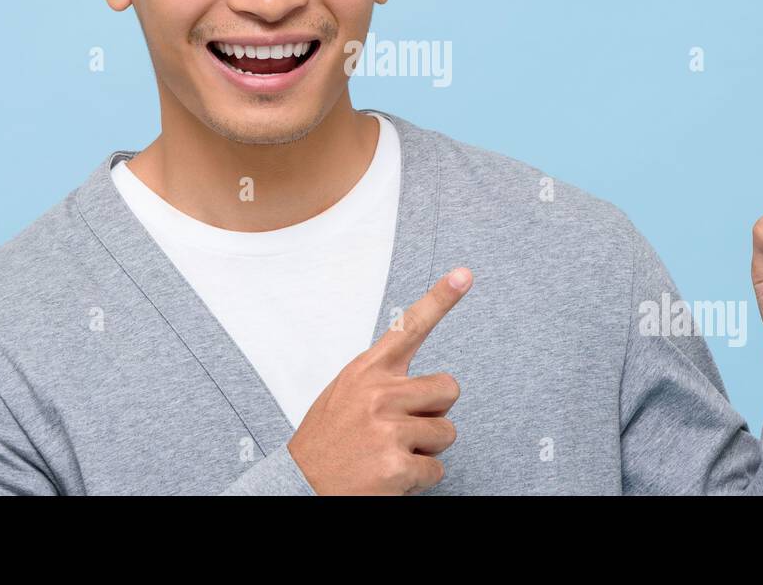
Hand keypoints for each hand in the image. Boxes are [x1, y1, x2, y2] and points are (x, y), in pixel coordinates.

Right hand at [287, 266, 471, 493]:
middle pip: (448, 388)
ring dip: (425, 448)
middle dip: (437, 410)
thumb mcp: (344, 395)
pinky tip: (390, 475)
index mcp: (366, 372)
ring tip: (389, 453)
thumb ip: (381, 382)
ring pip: (446, 432)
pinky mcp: (397, 465)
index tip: (463, 275)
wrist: (299, 487)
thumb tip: (421, 388)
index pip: (408, 327)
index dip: (440, 299)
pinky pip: (436, 468)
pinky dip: (418, 478)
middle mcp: (379, 394)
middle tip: (407, 427)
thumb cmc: (325, 443)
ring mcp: (389, 429)